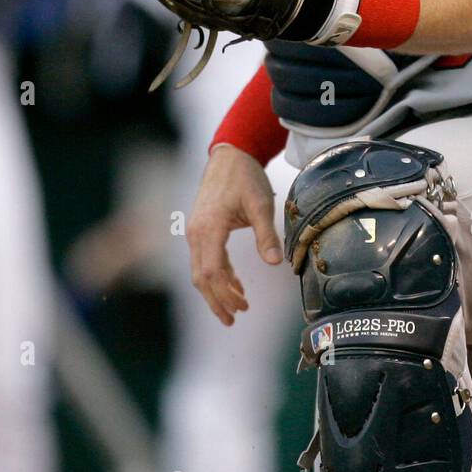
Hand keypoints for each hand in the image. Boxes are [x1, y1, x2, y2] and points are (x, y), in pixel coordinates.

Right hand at [187, 145, 282, 325]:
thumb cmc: (245, 177)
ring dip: (216, 290)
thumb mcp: (261, 204)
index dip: (225, 295)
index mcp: (209, 228)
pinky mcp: (199, 228)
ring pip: (200, 270)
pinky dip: (217, 274)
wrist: (230, 154)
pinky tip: (234, 283)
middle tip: (236, 318)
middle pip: (201, 277)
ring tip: (238, 306)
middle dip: (217, 300)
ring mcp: (195, 230)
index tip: (241, 310)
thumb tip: (276, 264)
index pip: (212, 272)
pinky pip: (204, 258)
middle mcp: (196, 232)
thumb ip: (266, 235)